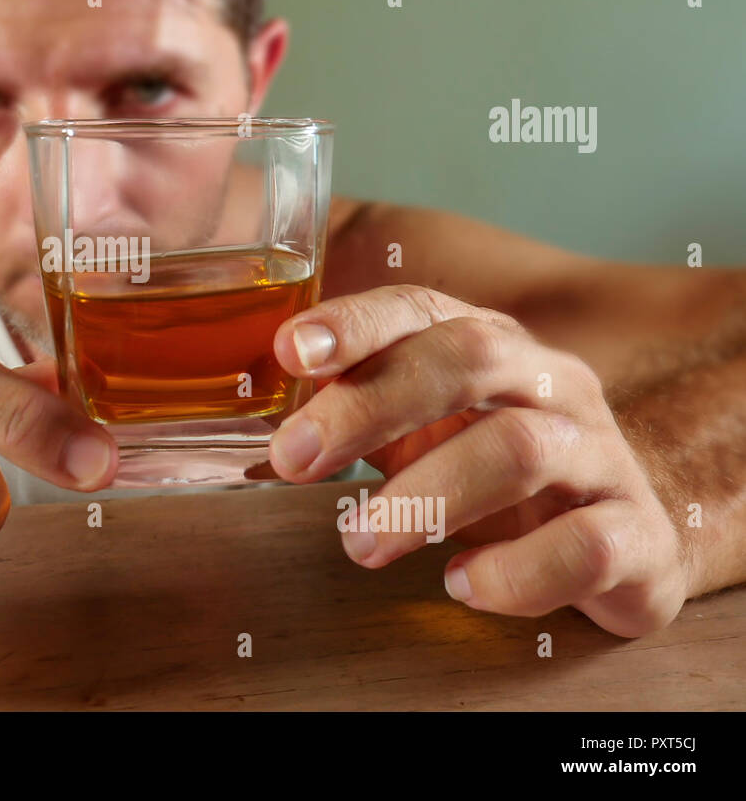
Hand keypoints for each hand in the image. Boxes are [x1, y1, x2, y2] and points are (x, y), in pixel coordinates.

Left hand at [268, 285, 690, 636]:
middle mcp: (548, 383)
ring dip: (424, 498)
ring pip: (520, 448)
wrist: (619, 533)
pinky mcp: (637, 534)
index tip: (289, 352)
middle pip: (467, 358)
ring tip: (359, 544)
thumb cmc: (488, 469)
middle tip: (294, 460)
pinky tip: (461, 585)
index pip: (418, 309)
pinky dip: (514, 572)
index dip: (352, 325)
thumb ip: (351, 411)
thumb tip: (257, 427)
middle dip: (369, 406)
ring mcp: (598, 454)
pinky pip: (585, 545)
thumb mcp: (419, 429)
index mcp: (487, 345)